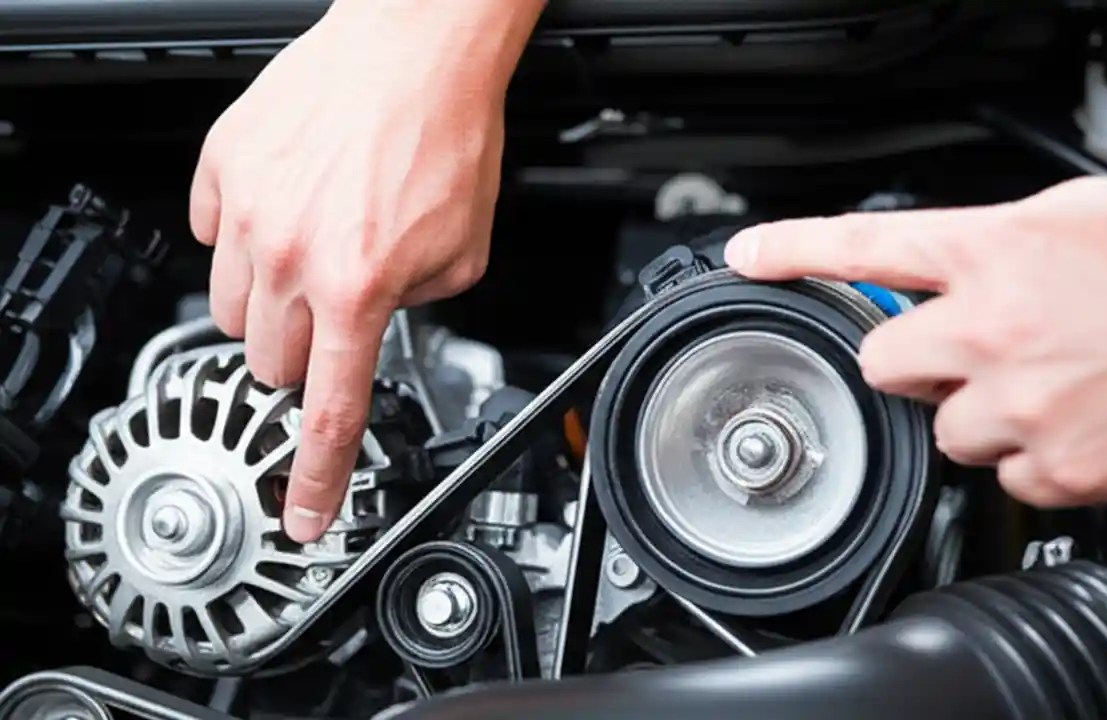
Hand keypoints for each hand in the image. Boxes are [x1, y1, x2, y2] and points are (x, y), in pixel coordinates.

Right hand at [189, 0, 543, 540]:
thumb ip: (418, 309)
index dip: (314, 479)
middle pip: (269, 364)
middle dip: (304, 357)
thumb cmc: (447, 132)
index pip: (328, 414)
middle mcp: (292, 257)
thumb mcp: (464, 252)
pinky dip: (244, 236)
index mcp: (359, 289)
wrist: (418, 43)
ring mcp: (246, 211)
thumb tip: (385, 325)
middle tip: (335, 316)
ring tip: (315, 252)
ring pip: (230, 307)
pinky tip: (288, 207)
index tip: (304, 515)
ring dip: (270, 303)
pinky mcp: (222, 166)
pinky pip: (210, 232)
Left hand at [724, 177, 1106, 506]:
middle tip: (978, 350)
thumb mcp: (1081, 216)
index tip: (749, 258)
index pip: (867, 246)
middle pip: (885, 361)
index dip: (793, 251)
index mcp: (1001, 248)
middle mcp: (998, 325)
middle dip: (917, 361)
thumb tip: (946, 265)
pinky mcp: (1060, 468)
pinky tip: (1084, 425)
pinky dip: (1037, 459)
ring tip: (1054, 386)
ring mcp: (1025, 403)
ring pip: (944, 429)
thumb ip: (994, 243)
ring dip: (982, 413)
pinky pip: (1006, 478)